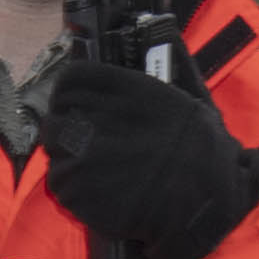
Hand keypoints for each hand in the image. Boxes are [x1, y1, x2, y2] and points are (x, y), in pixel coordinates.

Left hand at [44, 59, 258, 258]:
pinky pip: (61, 188)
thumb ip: (147, 86)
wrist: (204, 197)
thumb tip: (146, 60)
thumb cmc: (201, 150)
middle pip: (55, 120)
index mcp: (119, 89)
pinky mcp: (79, 190)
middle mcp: (95, 116)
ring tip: (93, 177)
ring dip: (68, 165)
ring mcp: (83, 154)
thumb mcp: (180, 99)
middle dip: (65, 134)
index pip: (71, 81)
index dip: (68, 97)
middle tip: (84, 149)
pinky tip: (97, 196)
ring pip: (55, 155)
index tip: (74, 109)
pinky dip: (74, 194)